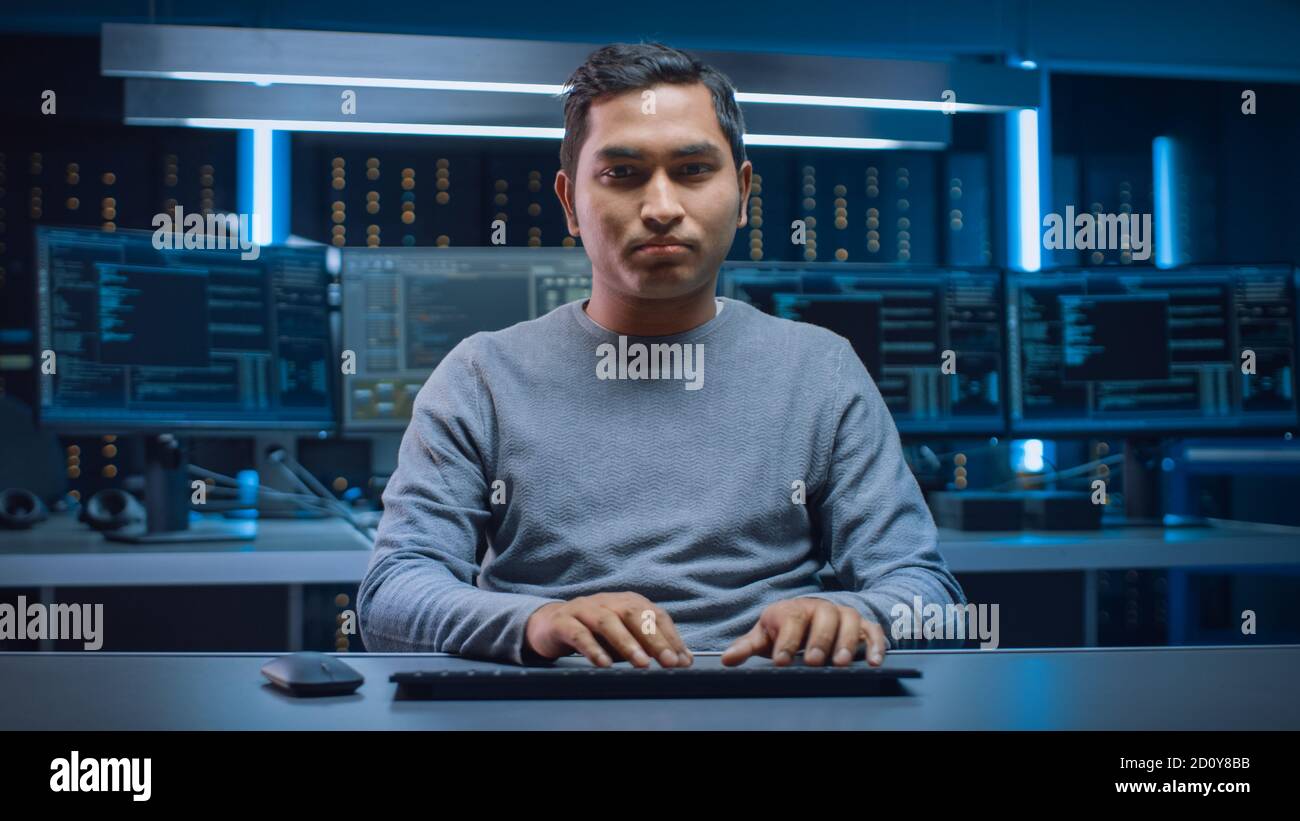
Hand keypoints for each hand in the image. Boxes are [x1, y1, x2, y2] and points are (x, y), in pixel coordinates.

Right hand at [524, 592, 692, 668]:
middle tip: (668, 661)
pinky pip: (579, 634)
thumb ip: (651, 646)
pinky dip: (592, 648)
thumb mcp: (624, 638)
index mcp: (627, 602)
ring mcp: (584, 609)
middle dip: (654, 638)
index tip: (683, 660)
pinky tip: (604, 664)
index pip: (654, 615)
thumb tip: (683, 660)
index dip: (670, 637)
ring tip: (642, 664)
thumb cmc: (595, 633)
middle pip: (634, 613)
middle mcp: (608, 601)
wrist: (549, 625)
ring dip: (627, 643)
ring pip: (607, 621)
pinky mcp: (563, 622)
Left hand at [721, 597, 887, 667]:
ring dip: (847, 641)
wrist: (811, 614)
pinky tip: (875, 662)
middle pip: (823, 617)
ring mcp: (842, 615)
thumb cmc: (786, 629)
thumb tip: (726, 660)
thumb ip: (748, 647)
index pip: (790, 619)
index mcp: (793, 609)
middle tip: (812, 662)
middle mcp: (820, 609)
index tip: (781, 660)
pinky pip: (873, 630)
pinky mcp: (862, 625)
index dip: (786, 640)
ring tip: (841, 663)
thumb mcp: (766, 635)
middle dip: (818, 640)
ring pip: (849, 621)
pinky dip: (876, 644)